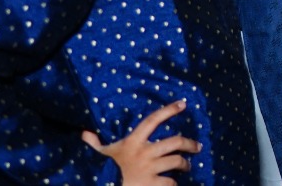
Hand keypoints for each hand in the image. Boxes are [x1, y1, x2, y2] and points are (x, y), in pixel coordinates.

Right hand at [82, 100, 199, 184]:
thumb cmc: (103, 172)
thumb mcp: (100, 156)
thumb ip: (95, 144)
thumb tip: (84, 134)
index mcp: (132, 142)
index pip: (153, 120)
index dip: (168, 110)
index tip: (183, 103)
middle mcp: (144, 153)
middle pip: (176, 141)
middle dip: (190, 144)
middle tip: (197, 146)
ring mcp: (149, 169)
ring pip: (177, 161)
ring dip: (185, 164)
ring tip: (187, 166)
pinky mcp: (153, 184)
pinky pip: (171, 182)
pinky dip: (173, 183)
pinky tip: (173, 183)